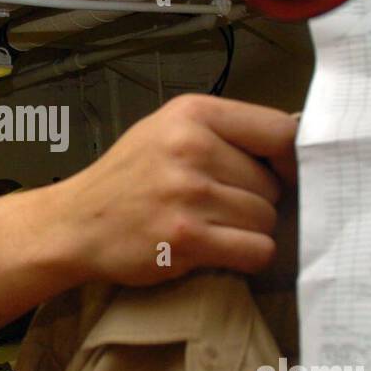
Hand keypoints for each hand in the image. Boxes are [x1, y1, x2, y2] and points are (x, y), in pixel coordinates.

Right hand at [49, 95, 297, 286]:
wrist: (75, 224)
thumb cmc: (127, 180)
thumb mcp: (168, 131)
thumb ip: (224, 132)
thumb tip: (295, 149)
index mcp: (192, 114)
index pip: (279, 130)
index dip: (292, 159)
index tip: (283, 175)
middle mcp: (191, 148)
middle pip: (273, 184)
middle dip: (258, 201)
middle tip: (222, 207)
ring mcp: (188, 194)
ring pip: (266, 219)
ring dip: (249, 231)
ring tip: (213, 227)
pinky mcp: (187, 238)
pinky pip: (255, 250)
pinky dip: (247, 256)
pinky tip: (218, 249)